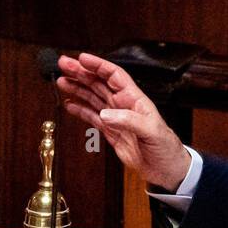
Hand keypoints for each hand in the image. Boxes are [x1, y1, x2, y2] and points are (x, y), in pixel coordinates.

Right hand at [56, 52, 191, 191]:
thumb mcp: (152, 131)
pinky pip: (92, 116)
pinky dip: (80, 110)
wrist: (165, 169)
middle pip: (99, 83)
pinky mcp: (111, 131)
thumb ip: (129, 121)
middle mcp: (124, 105)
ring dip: (77, 88)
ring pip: (93, 97)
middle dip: (81, 72)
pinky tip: (70, 104)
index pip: (115, 76)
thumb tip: (105, 114)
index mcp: (135, 100)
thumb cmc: (165, 147)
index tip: (82, 58)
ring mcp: (116, 118)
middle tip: (63, 64)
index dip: (99, 65)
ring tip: (62, 81)